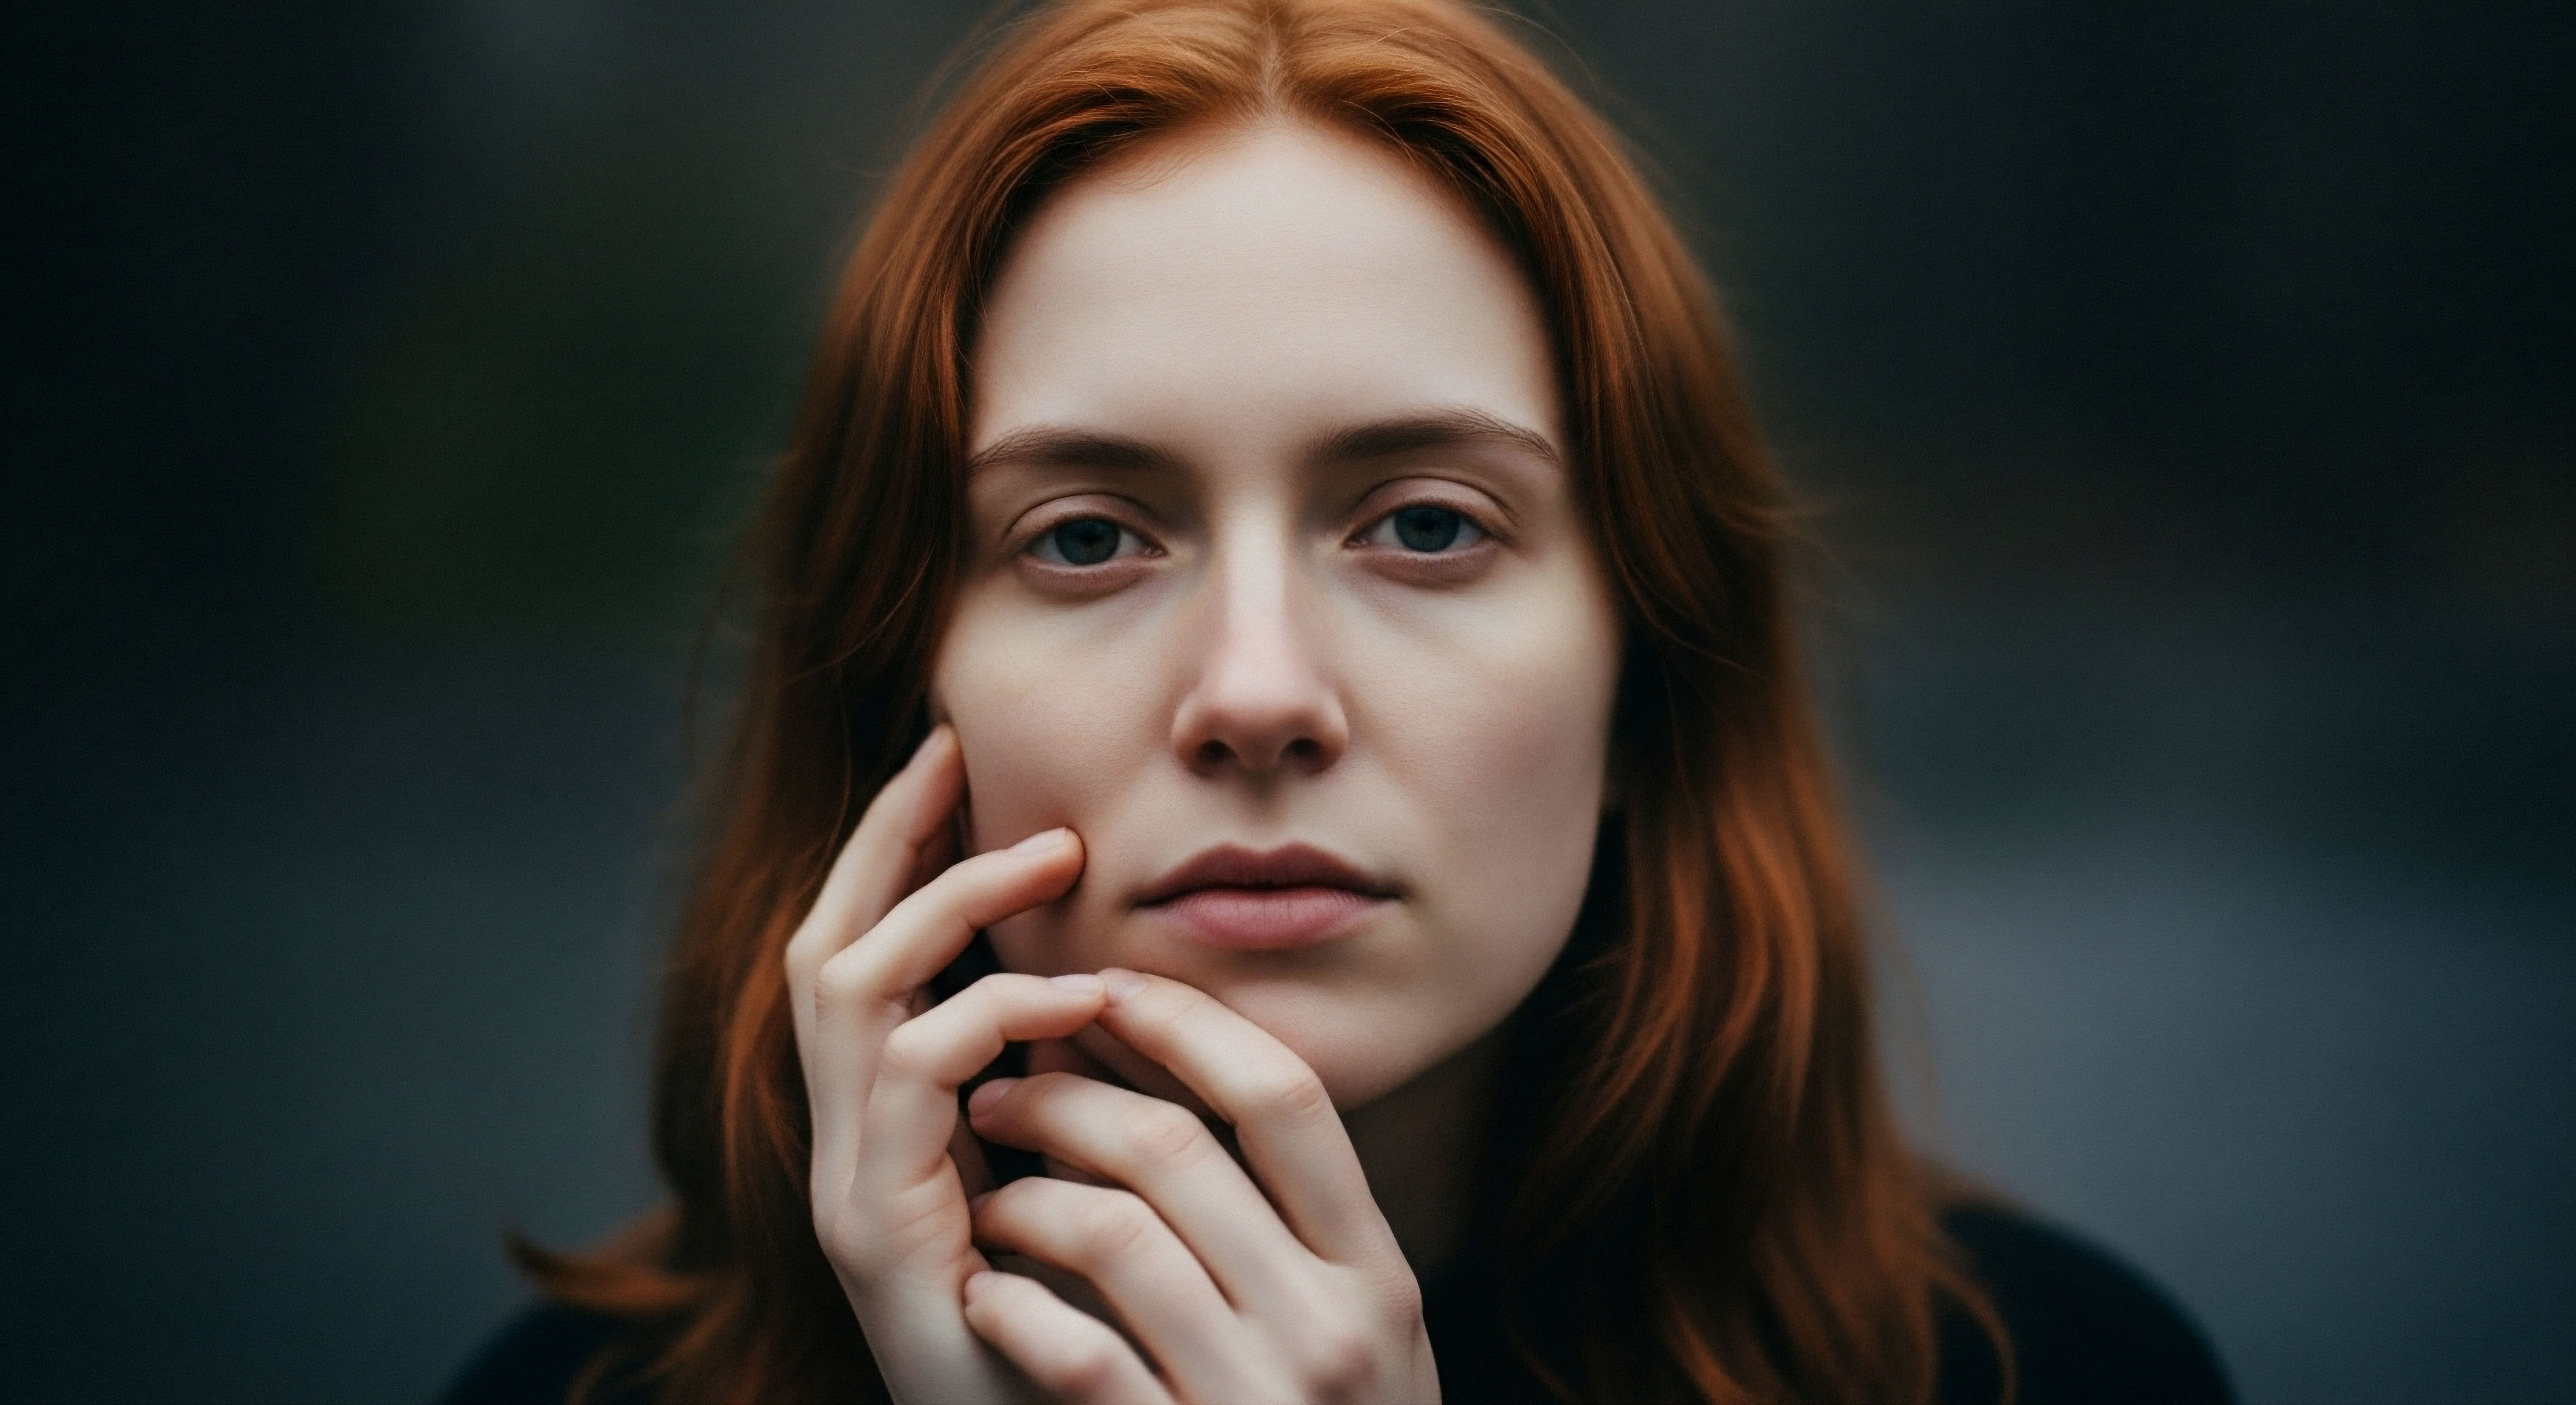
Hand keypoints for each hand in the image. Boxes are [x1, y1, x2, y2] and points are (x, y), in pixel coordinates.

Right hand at [784, 725, 1103, 1403]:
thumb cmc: (1089, 1331)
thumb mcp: (1080, 1182)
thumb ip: (1068, 1092)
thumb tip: (1114, 979)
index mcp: (885, 1133)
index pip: (860, 960)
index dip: (893, 857)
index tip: (953, 765)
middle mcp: (844, 1149)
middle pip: (821, 949)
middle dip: (885, 841)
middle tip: (952, 751)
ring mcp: (848, 1188)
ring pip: (847, 990)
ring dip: (948, 907)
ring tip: (1049, 859)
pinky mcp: (874, 1231)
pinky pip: (913, 1075)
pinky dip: (992, 1012)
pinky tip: (1077, 997)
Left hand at [960, 970, 1440, 1404]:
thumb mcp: (1353, 1327)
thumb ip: (1289, 1219)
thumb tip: (1167, 1060)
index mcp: (1375, 1272)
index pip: (1286, 1096)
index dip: (1187, 1025)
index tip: (1108, 989)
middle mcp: (1331, 1325)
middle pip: (1177, 1150)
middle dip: (1065, 1099)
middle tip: (997, 1091)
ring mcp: (1259, 1396)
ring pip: (1112, 1236)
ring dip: (1023, 1201)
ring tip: (987, 1202)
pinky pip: (1077, 1355)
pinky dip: (1016, 1312)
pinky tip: (990, 1301)